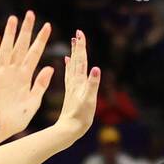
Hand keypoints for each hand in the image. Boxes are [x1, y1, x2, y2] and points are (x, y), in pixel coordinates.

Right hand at [0, 12, 54, 142]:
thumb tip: (50, 67)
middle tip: (30, 13)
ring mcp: (2, 74)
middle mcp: (14, 72)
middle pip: (21, 46)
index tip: (48, 26)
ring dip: (10, 34)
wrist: (0, 127)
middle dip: (26, 30)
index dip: (41, 40)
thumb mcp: (34, 101)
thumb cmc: (17, 118)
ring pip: (7, 49)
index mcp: (26, 76)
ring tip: (13, 18)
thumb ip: (41, 84)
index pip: (35, 53)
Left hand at [54, 29, 99, 143]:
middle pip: (77, 61)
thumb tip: (96, 68)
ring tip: (73, 44)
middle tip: (78, 33)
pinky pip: (69, 76)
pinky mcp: (71, 93)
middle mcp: (74, 83)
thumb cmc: (80, 118)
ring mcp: (72, 87)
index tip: (79, 33)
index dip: (81, 47)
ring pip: (73, 66)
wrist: (68, 130)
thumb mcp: (89, 101)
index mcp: (79, 82)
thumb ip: (93, 84)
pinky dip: (69, 67)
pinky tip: (67, 62)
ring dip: (74, 54)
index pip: (80, 61)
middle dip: (78, 47)